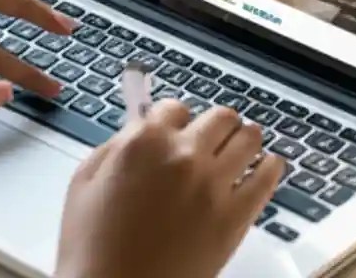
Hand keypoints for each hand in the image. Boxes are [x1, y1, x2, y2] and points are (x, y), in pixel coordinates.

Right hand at [56, 101, 284, 277]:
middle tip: (214, 137)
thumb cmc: (93, 248)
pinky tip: (267, 167)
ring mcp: (213, 185)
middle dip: (215, 125)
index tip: (178, 128)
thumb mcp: (84, 183)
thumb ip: (114, 148)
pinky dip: (271, 167)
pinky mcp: (235, 216)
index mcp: (143, 142)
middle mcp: (183, 156)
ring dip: (245, 139)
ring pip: (250, 138)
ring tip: (243, 147)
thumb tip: (136, 131)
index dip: (175, 119)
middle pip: (219, 117)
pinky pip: (268, 177)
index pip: (174, 108)